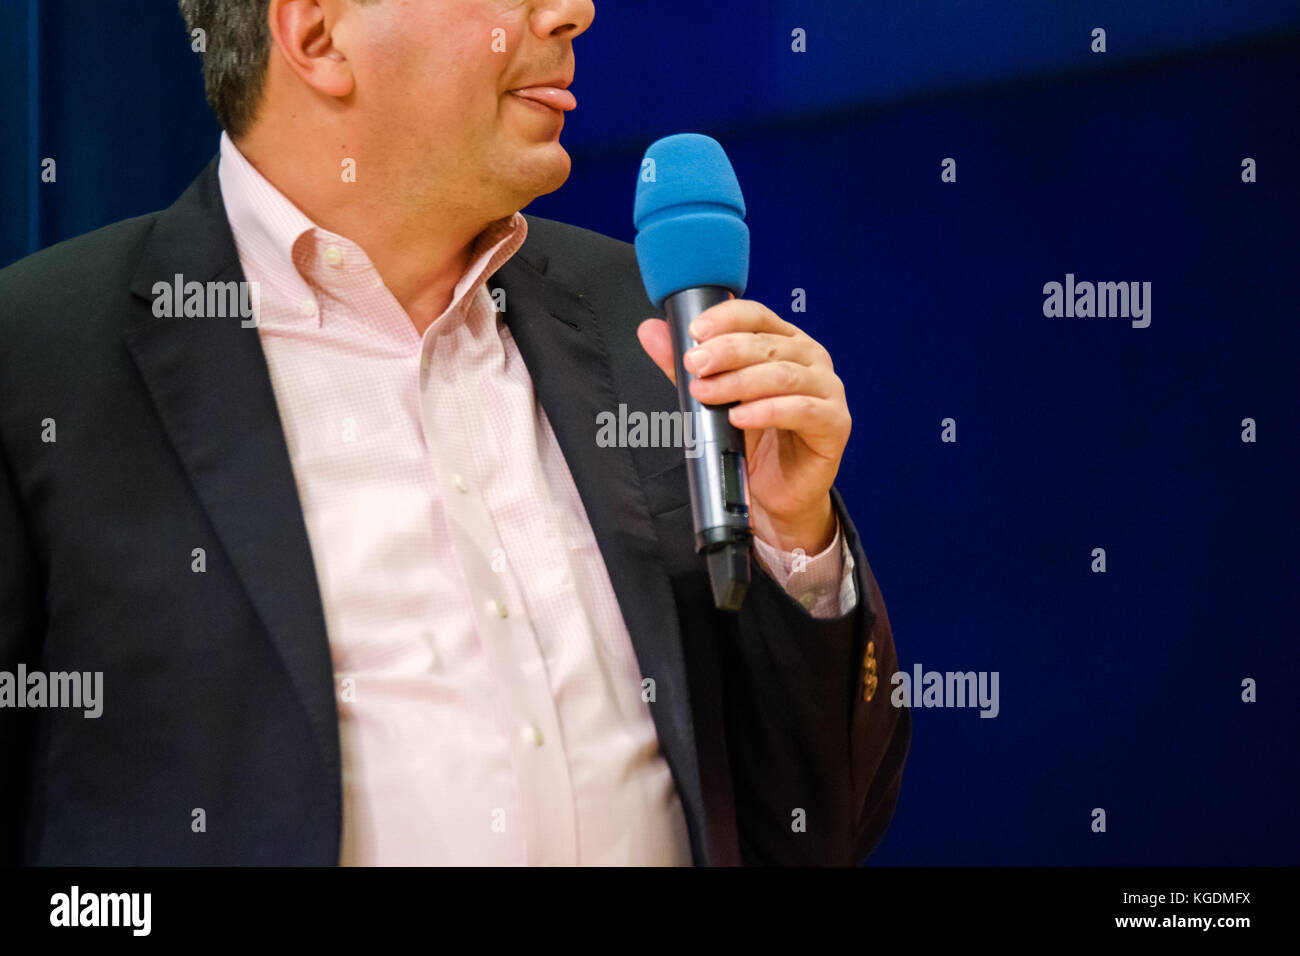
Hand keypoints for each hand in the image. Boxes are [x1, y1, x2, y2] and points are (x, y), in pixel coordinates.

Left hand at [637, 299, 849, 554]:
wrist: (778, 493)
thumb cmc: (753, 439)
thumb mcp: (714, 398)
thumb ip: (685, 366)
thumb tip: (651, 331)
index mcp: (785, 342)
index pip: (757, 315)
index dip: (726, 318)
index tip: (695, 331)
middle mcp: (811, 359)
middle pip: (768, 343)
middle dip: (726, 351)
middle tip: (694, 365)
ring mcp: (827, 390)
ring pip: (783, 374)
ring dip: (740, 382)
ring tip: (706, 394)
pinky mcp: (835, 423)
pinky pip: (801, 410)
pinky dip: (766, 411)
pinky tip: (739, 417)